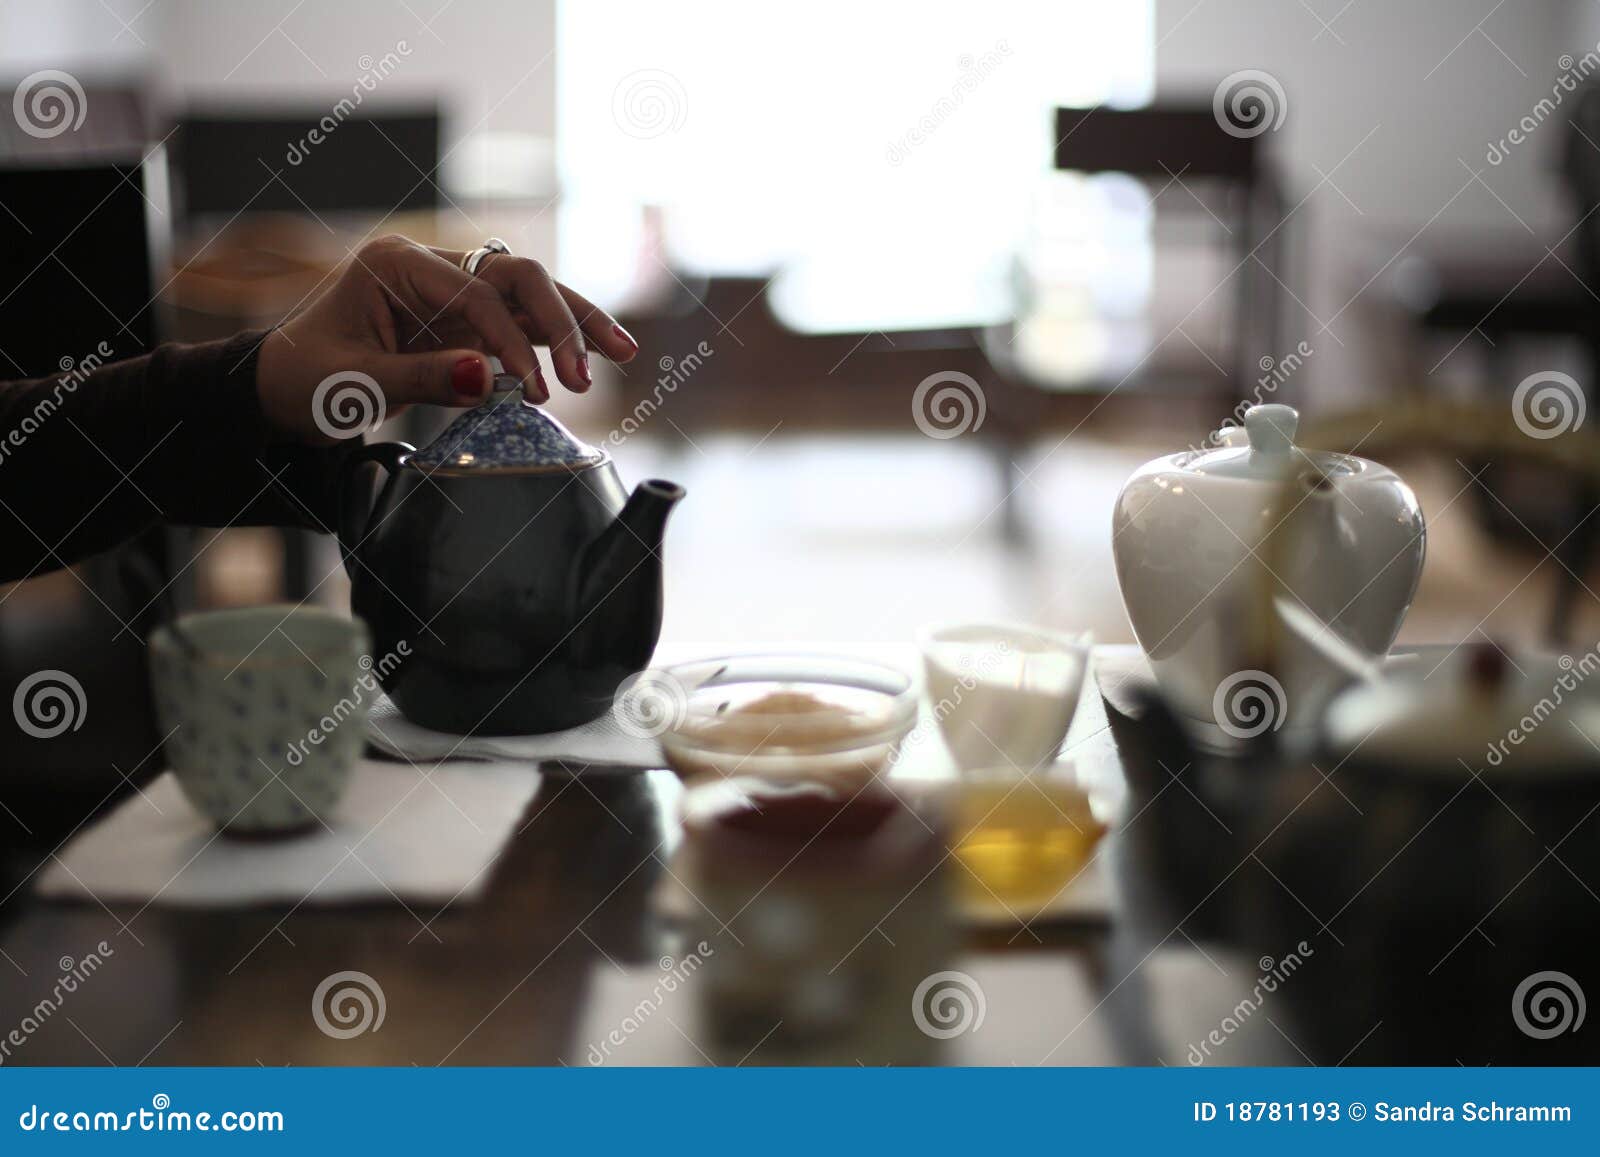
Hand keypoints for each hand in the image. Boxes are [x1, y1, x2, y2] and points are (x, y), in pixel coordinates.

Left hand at [255, 234, 638, 441]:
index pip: (474, 293)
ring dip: (577, 322)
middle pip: (517, 276)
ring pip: (531, 294)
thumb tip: (488, 378)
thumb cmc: (305, 380)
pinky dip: (561, 338)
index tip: (533, 391)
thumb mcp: (352, 384)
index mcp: (397, 263)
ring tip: (624, 352)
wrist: (284, 391)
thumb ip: (421, 379)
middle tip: (579, 377)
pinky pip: (524, 323)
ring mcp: (454, 293)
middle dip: (559, 321)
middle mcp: (433, 267)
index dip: (509, 342)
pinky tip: (601, 355)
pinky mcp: (467, 322)